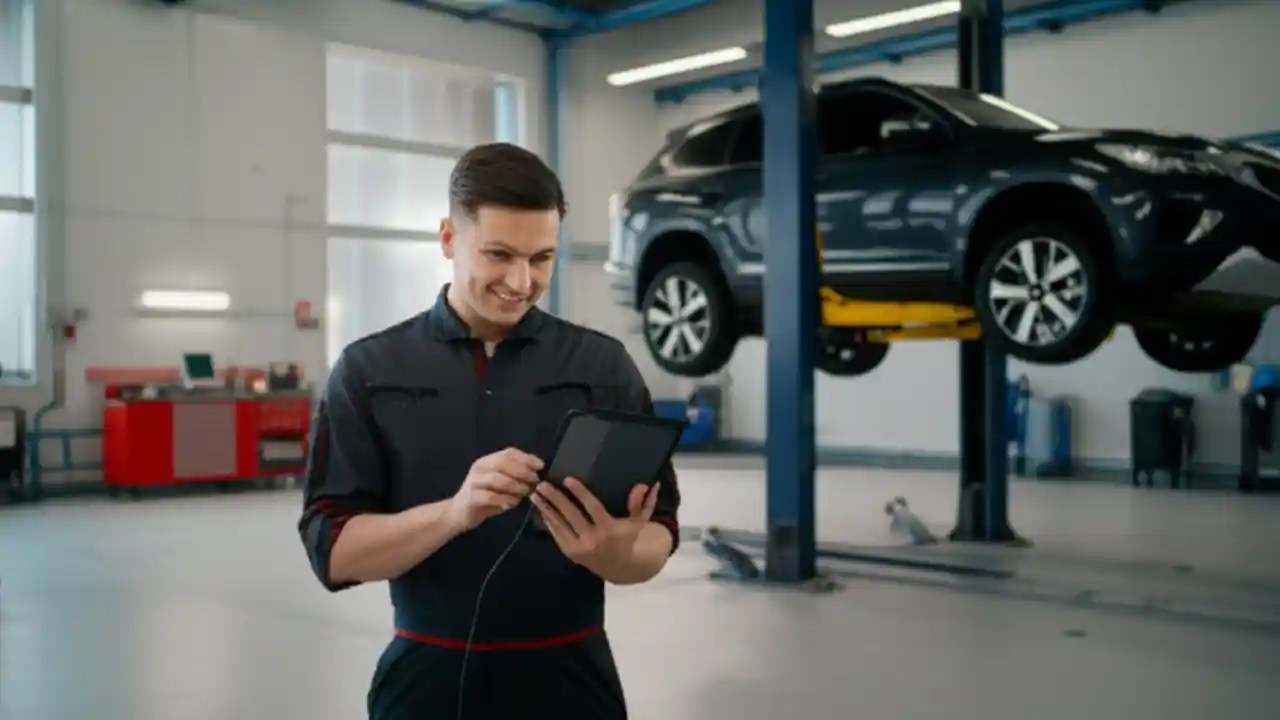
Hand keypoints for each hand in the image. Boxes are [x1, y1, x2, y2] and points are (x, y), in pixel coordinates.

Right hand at [447, 447, 543, 531]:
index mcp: (487, 461)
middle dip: (523, 471)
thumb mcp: (500, 485)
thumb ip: (514, 477)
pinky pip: (489, 496)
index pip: (508, 453)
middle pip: (503, 463)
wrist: (458, 513)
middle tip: (535, 481)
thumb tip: (537, 473)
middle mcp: (479, 468)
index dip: (526, 458)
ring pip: (497, 479)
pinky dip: (503, 499)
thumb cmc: (484, 498)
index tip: (541, 465)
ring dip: (515, 486)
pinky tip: (511, 504)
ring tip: (525, 493)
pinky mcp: (470, 497)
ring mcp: (473, 482)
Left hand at [531, 477, 658, 575]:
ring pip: (559, 525)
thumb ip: (643, 503)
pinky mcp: (571, 553)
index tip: (567, 479)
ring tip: (535, 494)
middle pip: (570, 515)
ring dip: (546, 509)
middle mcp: (592, 539)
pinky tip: (541, 509)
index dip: (580, 493)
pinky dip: (548, 522)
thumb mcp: (639, 521)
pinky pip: (557, 535)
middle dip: (555, 499)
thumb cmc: (630, 537)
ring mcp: (580, 548)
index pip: (592, 508)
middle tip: (542, 484)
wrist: (622, 567)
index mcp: (609, 529)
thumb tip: (646, 485)